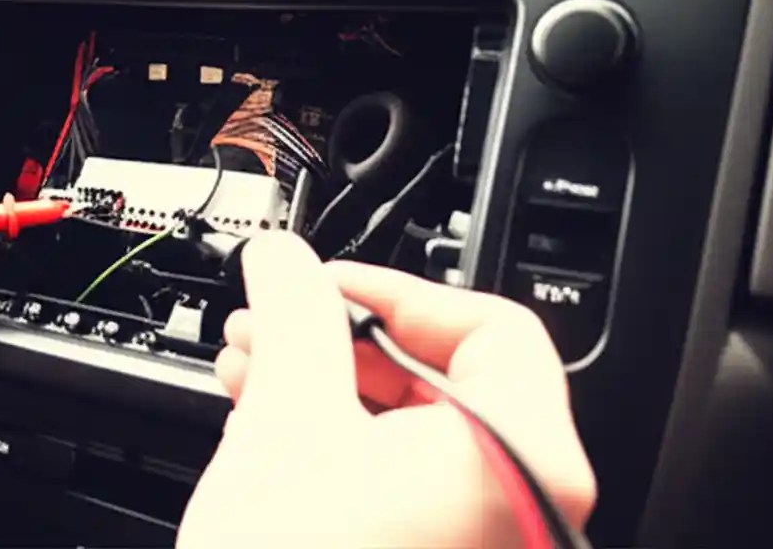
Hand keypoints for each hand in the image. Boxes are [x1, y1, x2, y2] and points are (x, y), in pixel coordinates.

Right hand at [178, 232, 594, 547]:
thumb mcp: (289, 420)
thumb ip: (295, 316)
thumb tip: (284, 261)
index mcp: (522, 461)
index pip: (493, 330)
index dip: (397, 290)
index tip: (323, 285)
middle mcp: (522, 511)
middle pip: (443, 384)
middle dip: (339, 343)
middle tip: (271, 325)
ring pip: (409, 441)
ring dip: (325, 393)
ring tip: (249, 374)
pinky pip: (396, 493)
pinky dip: (336, 454)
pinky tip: (267, 434)